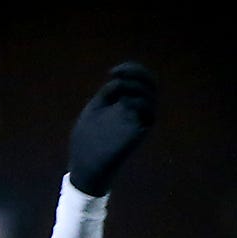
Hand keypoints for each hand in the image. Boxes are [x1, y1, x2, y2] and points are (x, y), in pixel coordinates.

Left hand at [67, 62, 157, 196]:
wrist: (84, 168)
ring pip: (152, 96)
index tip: (112, 72)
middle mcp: (135, 110)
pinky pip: (149, 115)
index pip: (139, 80)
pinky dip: (140, 103)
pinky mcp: (138, 134)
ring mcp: (137, 121)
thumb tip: (118, 82)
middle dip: (138, 73)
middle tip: (119, 75)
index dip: (130, 69)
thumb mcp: (93, 112)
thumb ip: (105, 96)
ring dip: (138, 86)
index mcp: (124, 102)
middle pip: (150, 84)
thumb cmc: (86, 142)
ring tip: (120, 89)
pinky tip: (124, 102)